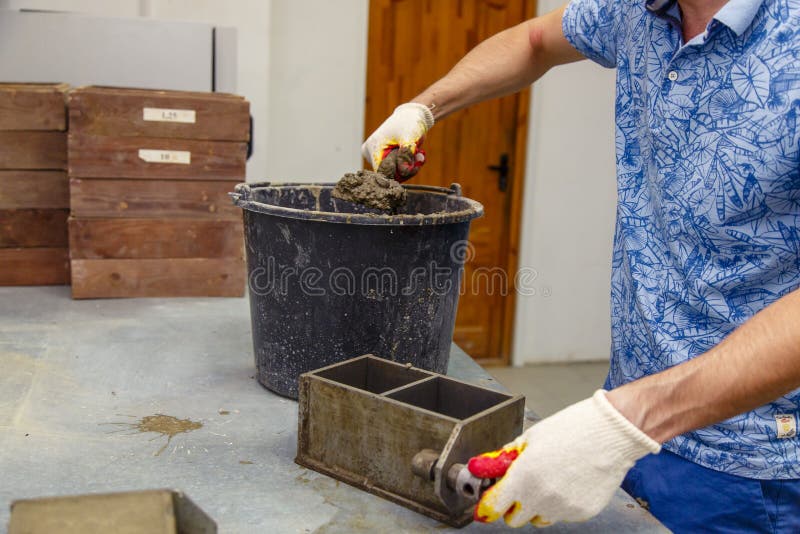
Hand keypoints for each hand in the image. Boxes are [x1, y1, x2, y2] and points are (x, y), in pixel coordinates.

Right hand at [361, 103, 433, 181]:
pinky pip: (394, 168)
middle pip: (389, 173)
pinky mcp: (381, 157)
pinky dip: (406, 164)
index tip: (415, 166)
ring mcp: (375, 155)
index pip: (384, 172)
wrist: (411, 115)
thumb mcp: (410, 138)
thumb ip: (406, 156)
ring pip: (392, 172)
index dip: (400, 173)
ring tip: (418, 154)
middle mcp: (370, 153)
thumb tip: (403, 172)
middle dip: (407, 169)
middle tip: (420, 158)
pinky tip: (414, 155)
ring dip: (408, 166)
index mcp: (373, 147)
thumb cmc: (410, 123)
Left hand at [468, 390, 660, 526]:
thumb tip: (485, 467)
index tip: (485, 506)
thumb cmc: (572, 429)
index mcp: (523, 477)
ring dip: (536, 506)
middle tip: (519, 487)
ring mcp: (562, 508)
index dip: (487, 506)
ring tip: (548, 481)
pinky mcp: (582, 513)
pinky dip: (560, 503)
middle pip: (514, 519)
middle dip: (512, 505)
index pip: (493, 507)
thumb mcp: (530, 438)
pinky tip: (568, 481)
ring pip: (539, 519)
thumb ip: (505, 458)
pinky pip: (562, 514)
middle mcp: (540, 498)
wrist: (611, 433)